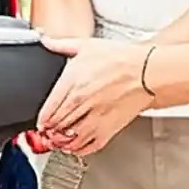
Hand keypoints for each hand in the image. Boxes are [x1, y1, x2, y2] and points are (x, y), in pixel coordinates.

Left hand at [37, 36, 151, 155]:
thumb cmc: (121, 59)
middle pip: (56, 124)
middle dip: (49, 130)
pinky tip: (76, 145)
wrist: (148, 70)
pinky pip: (89, 145)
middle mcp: (81, 101)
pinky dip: (79, 148)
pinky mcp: (109, 128)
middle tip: (47, 132)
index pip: (49, 108)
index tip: (41, 122)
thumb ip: (61, 45)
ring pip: (69, 137)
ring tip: (59, 139)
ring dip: (61, 141)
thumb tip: (45, 40)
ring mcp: (95, 116)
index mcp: (73, 82)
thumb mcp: (87, 46)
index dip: (42, 119)